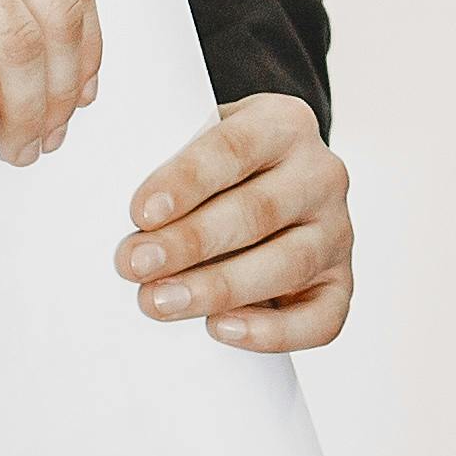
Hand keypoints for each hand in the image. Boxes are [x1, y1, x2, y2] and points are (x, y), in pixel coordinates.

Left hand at [120, 94, 353, 353]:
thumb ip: (166, 154)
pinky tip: (220, 330)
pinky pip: (321, 319)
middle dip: (191, 242)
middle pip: (259, 211)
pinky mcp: (341, 284)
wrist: (268, 187)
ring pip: (288, 265)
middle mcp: (321, 174)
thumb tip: (113, 203)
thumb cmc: (214, 168)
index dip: (187, 179)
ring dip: (218, 288)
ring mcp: (338, 232)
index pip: (235, 147)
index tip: (140, 212)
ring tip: (158, 303)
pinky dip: (272, 332)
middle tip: (133, 265)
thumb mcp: (197, 137)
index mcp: (284, 123)